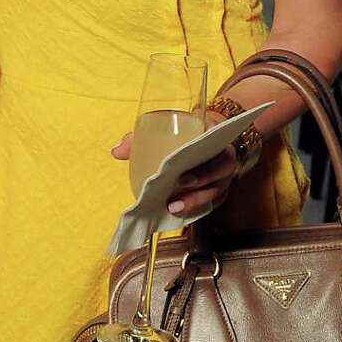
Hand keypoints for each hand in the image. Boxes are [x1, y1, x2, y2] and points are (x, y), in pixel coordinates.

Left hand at [110, 129, 238, 219]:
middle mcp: (225, 159)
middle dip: (196, 192)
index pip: (218, 153)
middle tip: (173, 201)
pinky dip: (197, 210)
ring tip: (173, 210)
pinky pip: (213, 203)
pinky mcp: (220, 190)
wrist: (211, 130)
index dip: (204, 167)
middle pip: (217, 179)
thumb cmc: (187, 129)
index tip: (182, 178)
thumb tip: (116, 151)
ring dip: (195, 204)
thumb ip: (141, 138)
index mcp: (217, 138)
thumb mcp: (168, 126)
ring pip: (215, 194)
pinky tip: (180, 215)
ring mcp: (224, 177)